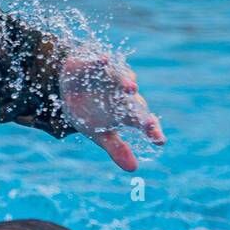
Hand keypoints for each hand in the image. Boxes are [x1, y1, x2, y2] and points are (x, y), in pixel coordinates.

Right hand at [59, 52, 165, 170]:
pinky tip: (104, 60)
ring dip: (125, 82)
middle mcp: (123, 94)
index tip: (159, 141)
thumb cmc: (89, 112)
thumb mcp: (99, 134)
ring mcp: (111, 78)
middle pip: (135, 101)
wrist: (70, 87)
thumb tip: (134, 169)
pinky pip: (100, 62)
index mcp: (126, 112)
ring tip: (130, 87)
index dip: (152, 130)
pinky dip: (102, 61)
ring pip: (122, 78)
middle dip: (140, 110)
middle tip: (147, 122)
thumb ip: (116, 149)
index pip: (143, 122)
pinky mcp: (95, 65)